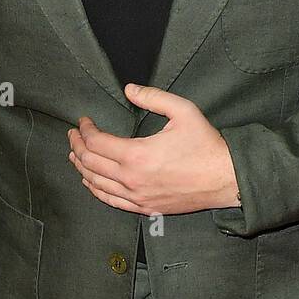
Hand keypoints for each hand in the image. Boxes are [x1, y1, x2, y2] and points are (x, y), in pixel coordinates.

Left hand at [67, 83, 240, 215]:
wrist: (225, 179)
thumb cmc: (206, 145)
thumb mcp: (183, 111)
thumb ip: (153, 97)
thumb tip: (129, 89)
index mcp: (137, 155)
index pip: (96, 142)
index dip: (85, 130)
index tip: (83, 121)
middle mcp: (131, 179)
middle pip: (90, 163)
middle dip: (77, 146)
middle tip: (73, 135)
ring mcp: (137, 197)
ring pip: (96, 183)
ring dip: (81, 167)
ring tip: (74, 154)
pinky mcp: (145, 208)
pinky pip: (110, 201)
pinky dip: (94, 189)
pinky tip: (89, 181)